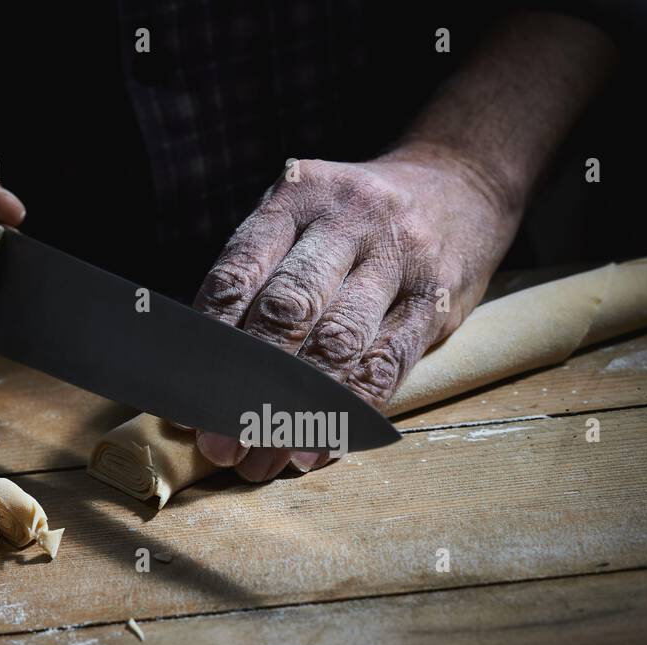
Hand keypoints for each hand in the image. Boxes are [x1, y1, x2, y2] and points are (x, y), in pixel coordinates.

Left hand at [193, 146, 520, 479]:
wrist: (460, 182)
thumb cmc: (358, 220)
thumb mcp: (305, 217)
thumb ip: (260, 275)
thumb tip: (201, 369)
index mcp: (296, 195)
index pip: (237, 273)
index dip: (206, 344)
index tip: (185, 402)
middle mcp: (346, 219)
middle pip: (286, 308)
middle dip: (247, 385)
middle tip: (221, 444)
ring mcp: (397, 257)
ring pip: (337, 341)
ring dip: (295, 411)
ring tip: (264, 459)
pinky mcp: (437, 298)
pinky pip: (386, 364)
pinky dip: (348, 413)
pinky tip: (318, 447)